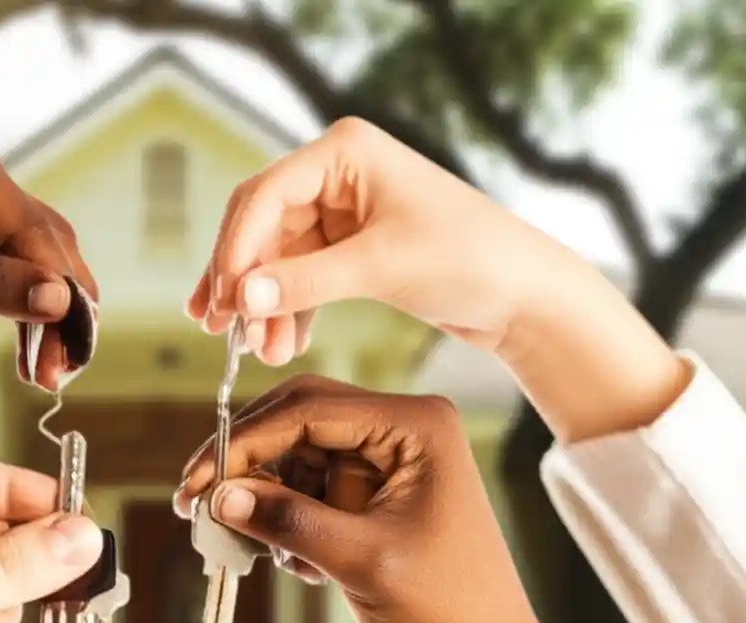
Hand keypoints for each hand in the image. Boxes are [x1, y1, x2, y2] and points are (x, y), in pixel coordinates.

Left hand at [0, 127, 96, 388]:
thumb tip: (61, 303)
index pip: (35, 235)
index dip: (63, 295)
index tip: (72, 353)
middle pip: (44, 242)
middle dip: (60, 307)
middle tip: (65, 369)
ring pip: (33, 254)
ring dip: (44, 310)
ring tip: (49, 371)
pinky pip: (8, 257)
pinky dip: (20, 299)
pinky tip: (29, 346)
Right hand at [177, 375, 584, 622]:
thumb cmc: (448, 608)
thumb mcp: (362, 561)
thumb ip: (290, 520)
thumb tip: (221, 495)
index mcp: (414, 425)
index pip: (309, 409)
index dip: (246, 441)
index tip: (199, 482)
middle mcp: (399, 431)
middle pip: (296, 421)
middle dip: (249, 463)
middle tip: (199, 502)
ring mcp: (384, 464)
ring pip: (294, 458)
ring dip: (267, 500)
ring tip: (259, 549)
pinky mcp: (370, 498)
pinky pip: (307, 491)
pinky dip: (287, 522)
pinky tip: (299, 566)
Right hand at [190, 117, 684, 440]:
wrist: (526, 295)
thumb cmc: (468, 260)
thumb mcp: (379, 268)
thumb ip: (304, 282)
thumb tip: (240, 297)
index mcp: (345, 150)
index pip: (265, 195)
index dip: (235, 249)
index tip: (223, 299)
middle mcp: (338, 171)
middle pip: (262, 225)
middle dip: (243, 280)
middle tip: (219, 329)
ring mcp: (344, 208)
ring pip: (279, 257)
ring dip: (264, 303)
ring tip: (255, 349)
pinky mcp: (353, 245)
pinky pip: (303, 275)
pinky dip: (290, 309)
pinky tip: (282, 343)